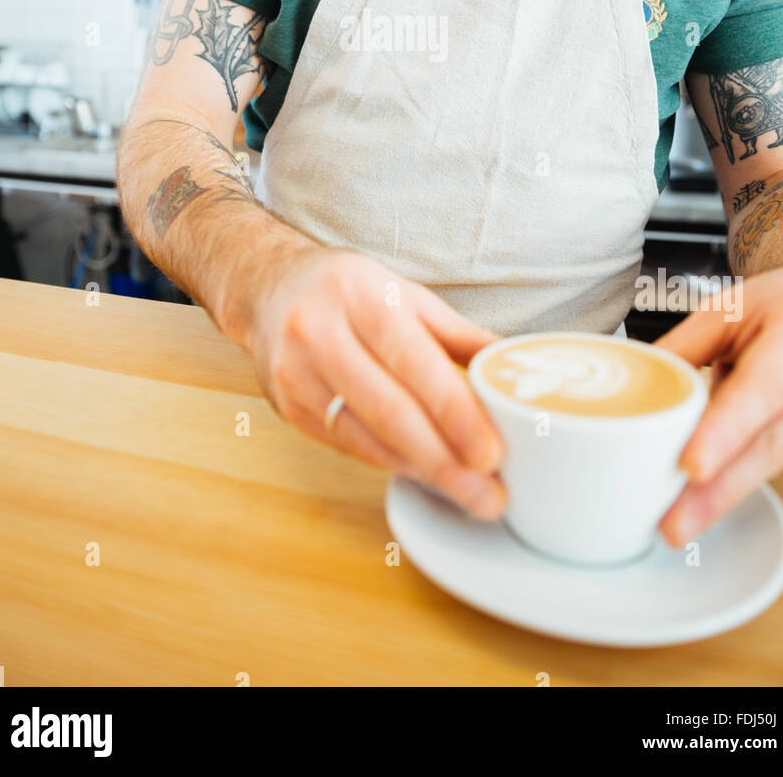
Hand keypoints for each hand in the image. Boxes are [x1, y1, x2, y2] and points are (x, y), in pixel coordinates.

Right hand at [225, 246, 507, 517]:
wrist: (269, 287)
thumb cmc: (349, 291)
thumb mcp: (406, 294)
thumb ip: (460, 335)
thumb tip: (514, 368)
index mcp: (362, 295)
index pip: (413, 361)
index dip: (454, 412)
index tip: (491, 452)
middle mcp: (321, 332)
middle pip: (389, 410)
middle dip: (444, 461)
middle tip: (490, 495)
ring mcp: (297, 372)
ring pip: (366, 436)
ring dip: (421, 471)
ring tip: (469, 494)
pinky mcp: (286, 407)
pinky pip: (346, 445)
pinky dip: (390, 464)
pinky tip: (424, 475)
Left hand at [654, 261, 782, 546]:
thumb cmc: (777, 311)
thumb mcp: (727, 312)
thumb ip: (683, 350)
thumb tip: (631, 392)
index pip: (765, 387)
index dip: (728, 429)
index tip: (691, 466)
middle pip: (777, 442)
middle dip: (722, 489)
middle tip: (674, 524)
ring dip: (731, 491)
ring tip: (681, 515)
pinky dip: (756, 478)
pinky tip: (725, 483)